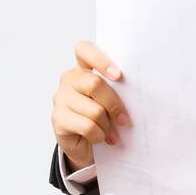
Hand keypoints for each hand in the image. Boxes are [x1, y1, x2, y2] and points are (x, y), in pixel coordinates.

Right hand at [50, 40, 129, 172]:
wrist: (86, 144)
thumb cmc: (103, 116)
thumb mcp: (111, 99)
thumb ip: (117, 89)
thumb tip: (137, 93)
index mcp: (83, 68)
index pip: (84, 50)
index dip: (101, 60)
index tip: (118, 75)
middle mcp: (69, 80)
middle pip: (94, 84)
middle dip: (114, 104)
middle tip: (124, 119)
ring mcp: (61, 98)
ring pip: (94, 110)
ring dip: (108, 125)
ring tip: (112, 132)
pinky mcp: (58, 119)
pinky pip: (87, 126)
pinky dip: (99, 135)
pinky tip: (100, 137)